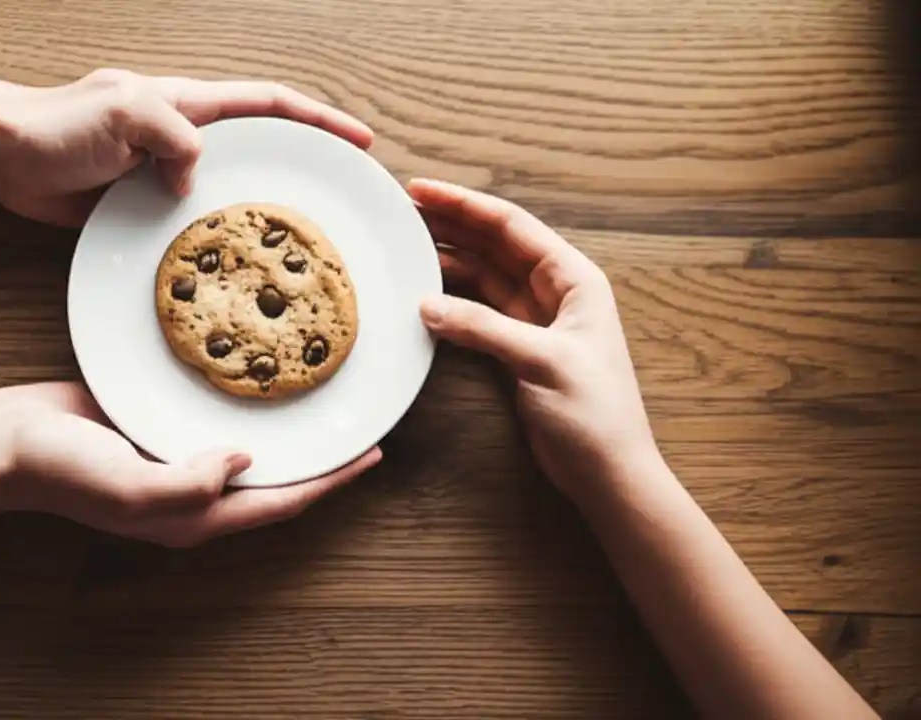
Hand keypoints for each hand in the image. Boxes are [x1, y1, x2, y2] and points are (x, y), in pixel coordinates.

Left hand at [0, 69, 373, 225]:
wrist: (2, 155)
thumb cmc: (56, 126)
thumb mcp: (124, 113)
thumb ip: (174, 138)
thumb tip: (197, 182)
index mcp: (187, 104)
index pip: (268, 104)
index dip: (318, 120)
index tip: (360, 141)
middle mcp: (183, 137)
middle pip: (259, 146)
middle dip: (303, 166)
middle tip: (340, 201)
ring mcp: (165, 173)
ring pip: (229, 189)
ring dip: (261, 209)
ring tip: (299, 243)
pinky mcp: (144, 206)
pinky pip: (193, 221)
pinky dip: (216, 238)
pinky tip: (233, 264)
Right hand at [0, 382, 380, 546]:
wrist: (4, 440)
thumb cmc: (59, 469)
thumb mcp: (127, 485)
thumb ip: (188, 484)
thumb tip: (244, 461)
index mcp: (191, 517)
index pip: (279, 502)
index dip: (329, 482)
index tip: (372, 456)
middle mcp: (190, 491)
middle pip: (273, 478)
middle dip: (319, 459)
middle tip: (362, 425)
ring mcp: (173, 457)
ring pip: (248, 448)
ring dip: (285, 428)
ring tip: (324, 399)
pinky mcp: (156, 424)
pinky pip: (213, 417)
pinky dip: (243, 404)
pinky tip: (259, 375)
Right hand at [410, 179, 659, 499]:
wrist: (609, 473)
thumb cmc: (595, 414)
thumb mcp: (541, 362)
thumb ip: (483, 329)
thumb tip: (427, 305)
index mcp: (573, 279)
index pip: (510, 227)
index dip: (464, 205)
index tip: (420, 191)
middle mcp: (555, 292)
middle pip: (494, 245)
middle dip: (450, 225)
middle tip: (402, 213)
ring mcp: (535, 320)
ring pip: (483, 276)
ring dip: (447, 260)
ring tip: (404, 247)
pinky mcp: (518, 349)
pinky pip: (479, 311)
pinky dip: (452, 300)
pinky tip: (423, 294)